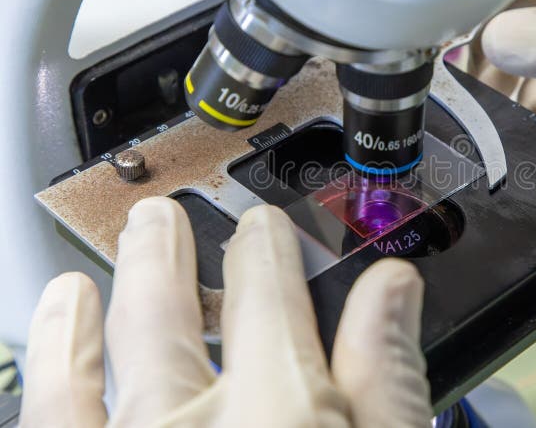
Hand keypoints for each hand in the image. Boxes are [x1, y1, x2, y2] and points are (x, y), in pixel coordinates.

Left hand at [21, 197, 431, 426]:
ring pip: (83, 371)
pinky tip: (53, 333)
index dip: (265, 250)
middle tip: (158, 220)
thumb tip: (394, 290)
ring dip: (86, 315)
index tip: (262, 230)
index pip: (268, 294)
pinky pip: (53, 419)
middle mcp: (190, 427)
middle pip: (169, 314)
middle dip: (164, 256)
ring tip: (83, 278)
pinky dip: (50, 371)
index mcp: (281, 409)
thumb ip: (391, 379)